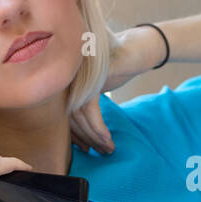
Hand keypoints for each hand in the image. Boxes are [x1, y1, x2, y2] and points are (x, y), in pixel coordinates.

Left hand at [69, 25, 162, 154]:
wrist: (136, 49)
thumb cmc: (117, 69)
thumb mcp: (97, 87)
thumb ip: (85, 102)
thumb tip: (80, 135)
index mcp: (66, 78)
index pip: (64, 112)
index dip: (74, 133)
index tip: (85, 148)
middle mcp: (68, 75)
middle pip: (71, 114)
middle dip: (85, 137)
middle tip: (98, 152)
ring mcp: (79, 73)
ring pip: (80, 113)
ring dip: (94, 136)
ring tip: (107, 149)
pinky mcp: (93, 74)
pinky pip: (90, 107)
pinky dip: (98, 127)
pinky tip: (107, 139)